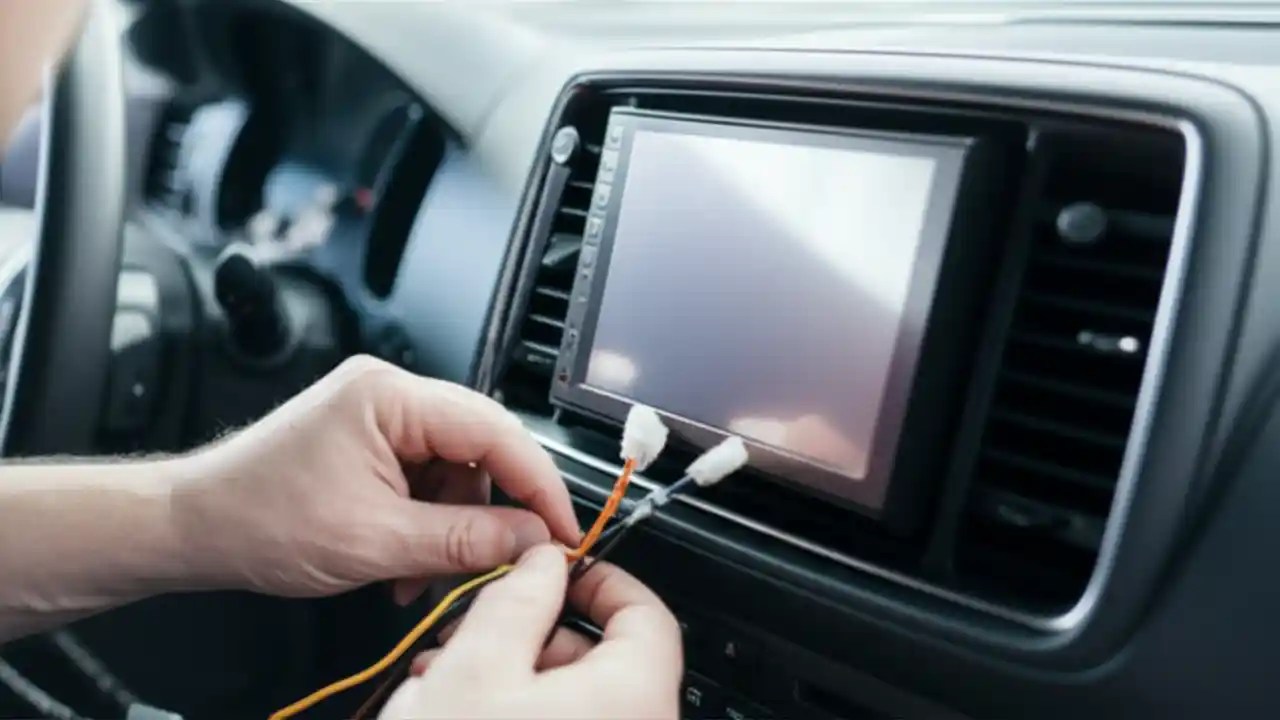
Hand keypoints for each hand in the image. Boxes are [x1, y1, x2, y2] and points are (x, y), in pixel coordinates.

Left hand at [171, 355, 579, 600]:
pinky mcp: (373, 443)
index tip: (564, 529)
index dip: (538, 484)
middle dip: (492, 512)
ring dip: (456, 529)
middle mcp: (389, 394)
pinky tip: (409, 564)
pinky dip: (430, 526)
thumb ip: (465, 541)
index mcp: (389, 396)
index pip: (495, 431)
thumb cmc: (257, 518)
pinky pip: (429, 482)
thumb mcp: (376, 542)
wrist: (192, 528)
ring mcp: (380, 417)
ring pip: (458, 472)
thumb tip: (532, 539)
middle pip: (481, 449)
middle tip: (508, 558)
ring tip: (427, 575)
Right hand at [380, 545, 682, 719]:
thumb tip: (544, 563)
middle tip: (475, 630)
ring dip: (512, 680)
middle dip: (533, 636)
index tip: (558, 569)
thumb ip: (519, 599)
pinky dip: (514, 718)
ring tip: (445, 682)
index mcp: (634, 698)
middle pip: (602, 661)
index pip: (647, 616)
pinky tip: (459, 716)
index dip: (600, 580)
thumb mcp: (475, 667)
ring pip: (572, 704)